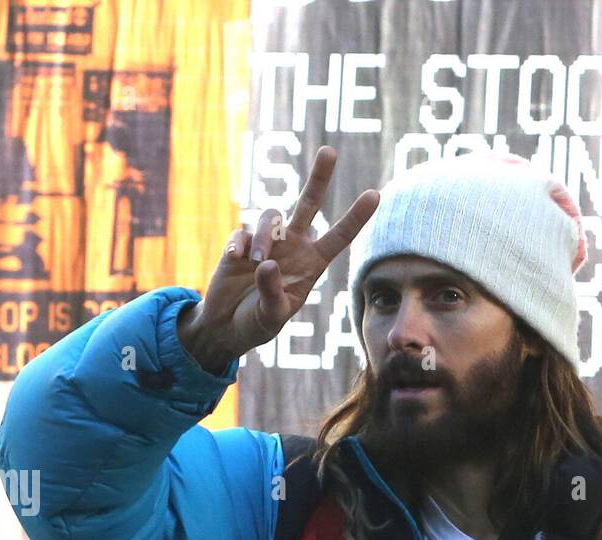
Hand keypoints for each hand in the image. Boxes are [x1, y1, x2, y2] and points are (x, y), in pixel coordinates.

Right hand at [178, 145, 378, 370]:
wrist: (226, 326)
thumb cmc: (257, 323)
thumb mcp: (272, 316)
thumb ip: (272, 292)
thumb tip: (265, 262)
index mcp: (311, 265)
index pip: (338, 237)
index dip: (356, 218)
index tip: (375, 194)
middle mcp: (293, 247)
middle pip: (308, 204)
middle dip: (319, 178)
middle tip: (330, 151)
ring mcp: (267, 242)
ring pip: (270, 216)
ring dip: (264, 237)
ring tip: (255, 263)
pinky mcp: (240, 243)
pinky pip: (241, 233)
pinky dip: (239, 245)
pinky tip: (236, 260)